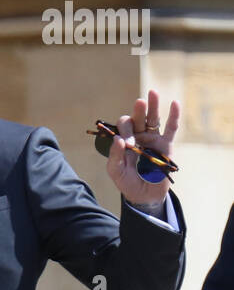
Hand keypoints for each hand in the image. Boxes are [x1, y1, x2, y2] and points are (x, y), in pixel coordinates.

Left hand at [105, 89, 179, 206]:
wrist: (144, 196)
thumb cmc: (127, 183)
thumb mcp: (116, 172)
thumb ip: (114, 156)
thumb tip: (117, 139)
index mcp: (125, 140)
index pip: (125, 127)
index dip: (126, 131)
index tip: (128, 144)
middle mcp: (139, 136)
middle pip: (139, 118)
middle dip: (139, 110)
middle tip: (140, 102)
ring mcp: (153, 139)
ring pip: (154, 119)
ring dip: (154, 106)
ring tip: (153, 92)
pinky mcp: (166, 145)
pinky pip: (171, 128)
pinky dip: (174, 116)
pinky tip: (175, 103)